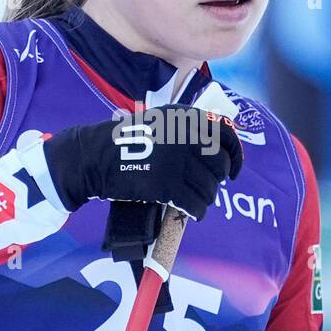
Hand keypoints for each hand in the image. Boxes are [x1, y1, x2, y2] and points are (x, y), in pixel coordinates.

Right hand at [42, 104, 243, 219]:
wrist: (95, 158)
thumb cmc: (127, 141)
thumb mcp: (160, 121)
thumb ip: (188, 129)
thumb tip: (219, 149)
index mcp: (186, 117)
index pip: (226, 135)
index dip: (235, 155)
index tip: (234, 170)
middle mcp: (185, 136)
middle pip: (220, 165)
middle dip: (217, 180)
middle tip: (208, 186)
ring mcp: (177, 161)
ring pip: (209, 188)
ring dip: (206, 198)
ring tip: (196, 201)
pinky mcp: (167, 185)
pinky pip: (194, 204)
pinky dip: (196, 212)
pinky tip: (191, 213)